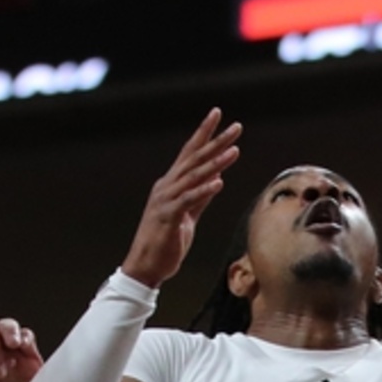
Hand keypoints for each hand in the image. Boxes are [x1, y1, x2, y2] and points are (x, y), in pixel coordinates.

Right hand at [121, 109, 242, 290]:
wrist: (145, 266)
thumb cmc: (166, 242)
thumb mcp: (188, 215)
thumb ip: (201, 196)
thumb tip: (216, 177)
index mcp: (171, 185)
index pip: (190, 153)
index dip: (204, 134)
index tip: (218, 115)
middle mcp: (167, 187)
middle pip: (194, 158)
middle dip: (216, 141)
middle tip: (236, 126)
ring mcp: (166, 201)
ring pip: (193, 176)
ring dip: (215, 162)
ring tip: (234, 150)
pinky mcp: (168, 217)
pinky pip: (188, 200)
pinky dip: (204, 190)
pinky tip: (219, 182)